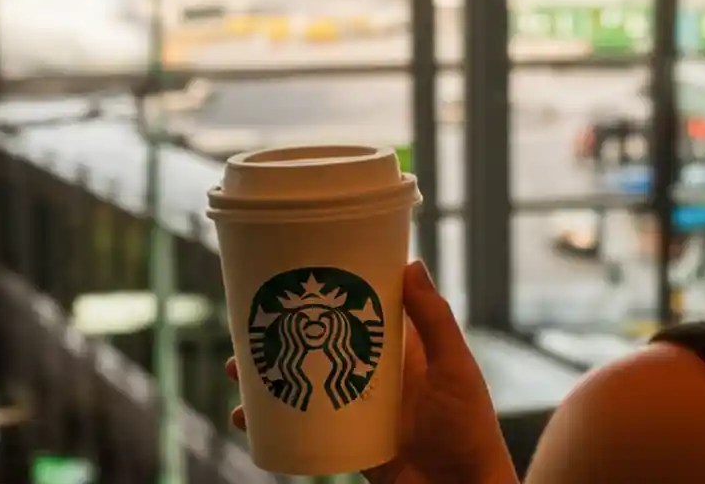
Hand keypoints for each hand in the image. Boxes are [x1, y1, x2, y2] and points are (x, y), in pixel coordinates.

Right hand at [225, 260, 517, 483]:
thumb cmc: (469, 427)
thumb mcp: (454, 367)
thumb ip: (434, 320)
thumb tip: (410, 263)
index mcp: (398, 348)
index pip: (356, 311)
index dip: (325, 295)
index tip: (290, 279)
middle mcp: (371, 373)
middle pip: (316, 345)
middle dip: (280, 335)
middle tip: (245, 328)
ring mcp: (355, 408)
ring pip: (302, 384)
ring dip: (266, 377)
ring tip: (235, 372)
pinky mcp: (346, 442)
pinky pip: (302, 428)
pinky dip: (272, 424)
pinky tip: (248, 420)